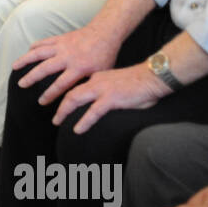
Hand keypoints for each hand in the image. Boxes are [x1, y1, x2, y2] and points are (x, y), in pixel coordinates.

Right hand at [13, 24, 121, 103]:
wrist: (105, 33)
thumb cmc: (105, 56)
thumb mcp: (100, 74)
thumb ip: (86, 83)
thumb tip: (76, 97)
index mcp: (79, 68)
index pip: (60, 84)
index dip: (49, 95)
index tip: (41, 102)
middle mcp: (68, 57)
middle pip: (45, 68)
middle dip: (31, 78)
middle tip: (21, 85)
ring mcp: (62, 46)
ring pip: (39, 53)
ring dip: (25, 59)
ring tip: (14, 66)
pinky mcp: (60, 38)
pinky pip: (44, 42)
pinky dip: (34, 46)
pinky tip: (28, 52)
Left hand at [50, 62, 171, 132]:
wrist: (153, 76)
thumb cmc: (140, 83)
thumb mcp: (118, 86)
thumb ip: (107, 94)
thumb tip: (102, 106)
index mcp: (97, 78)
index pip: (77, 87)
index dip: (66, 97)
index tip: (60, 106)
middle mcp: (96, 81)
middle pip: (71, 93)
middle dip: (59, 106)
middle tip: (55, 119)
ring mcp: (103, 89)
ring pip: (75, 99)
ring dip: (64, 111)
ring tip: (57, 122)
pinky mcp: (112, 98)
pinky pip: (93, 111)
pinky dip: (84, 121)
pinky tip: (78, 129)